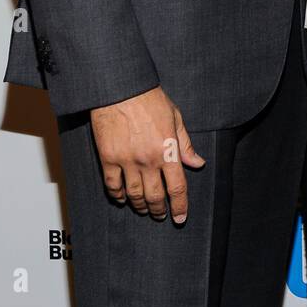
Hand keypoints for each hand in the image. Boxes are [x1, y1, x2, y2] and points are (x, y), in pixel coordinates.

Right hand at [90, 86, 205, 223]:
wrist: (120, 88)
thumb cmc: (149, 99)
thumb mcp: (175, 118)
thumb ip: (185, 144)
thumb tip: (197, 163)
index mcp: (168, 151)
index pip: (177, 188)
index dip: (180, 206)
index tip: (180, 218)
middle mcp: (148, 160)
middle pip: (155, 197)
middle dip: (159, 211)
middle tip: (161, 215)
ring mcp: (127, 160)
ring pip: (134, 195)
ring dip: (140, 206)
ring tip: (144, 209)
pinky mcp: (108, 158)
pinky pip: (113, 185)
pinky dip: (118, 196)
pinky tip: (122, 198)